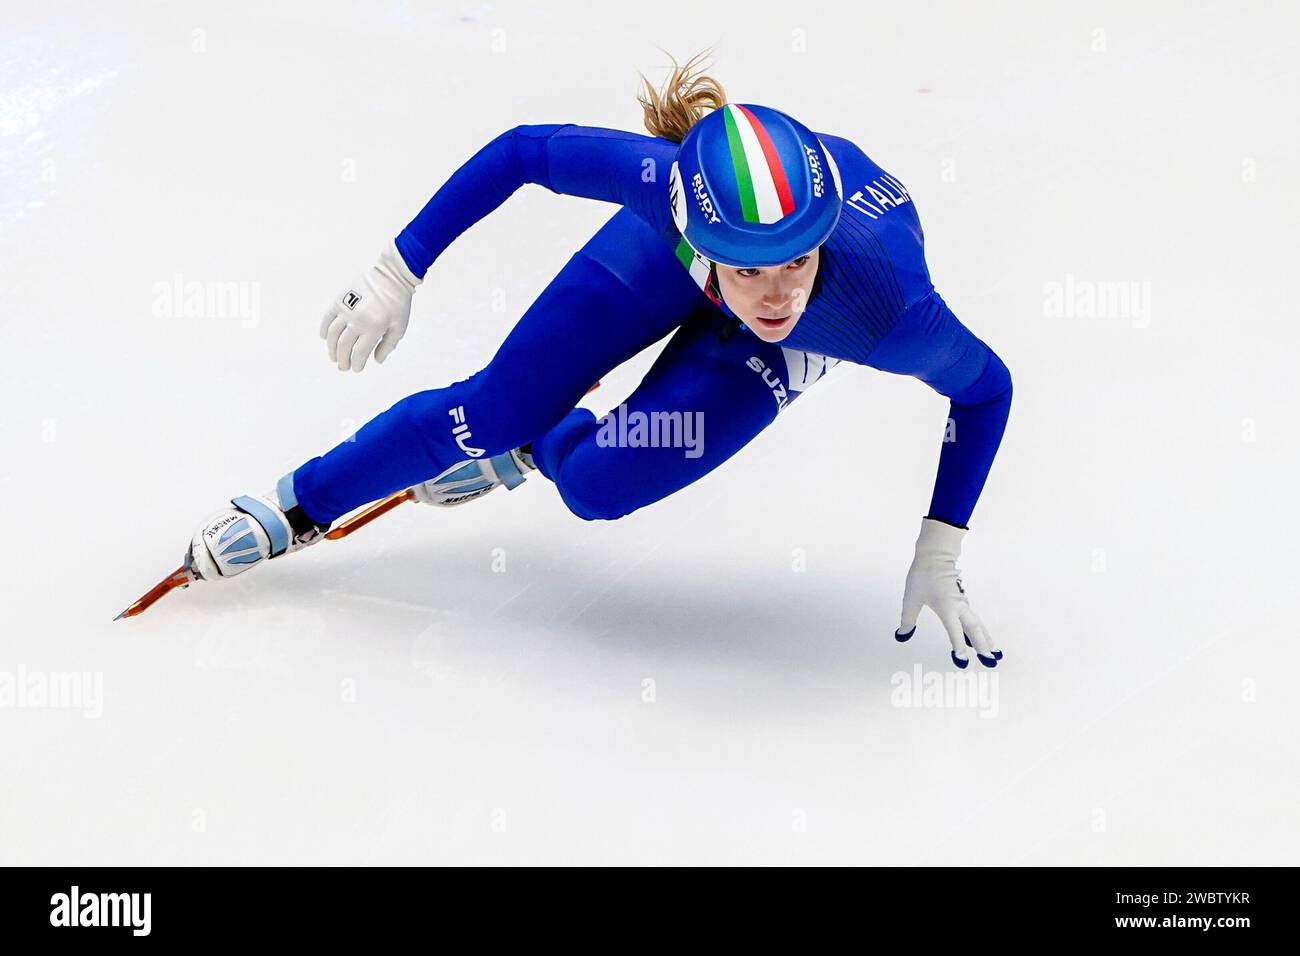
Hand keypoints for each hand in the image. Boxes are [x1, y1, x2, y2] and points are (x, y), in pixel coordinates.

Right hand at [320, 240, 420, 371]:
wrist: (390, 276)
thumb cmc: (398, 303)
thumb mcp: (399, 327)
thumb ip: (388, 345)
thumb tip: (377, 361)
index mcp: (373, 328)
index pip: (359, 353)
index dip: (356, 364)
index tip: (356, 369)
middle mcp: (357, 320)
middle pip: (344, 346)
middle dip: (342, 360)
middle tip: (343, 367)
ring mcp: (346, 310)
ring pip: (333, 335)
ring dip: (331, 348)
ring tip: (334, 357)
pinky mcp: (339, 300)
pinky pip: (327, 318)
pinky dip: (324, 329)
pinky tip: (323, 338)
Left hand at [894, 517, 1002, 667]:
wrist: (936, 556)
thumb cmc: (922, 576)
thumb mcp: (911, 598)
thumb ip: (907, 619)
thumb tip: (901, 636)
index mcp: (946, 607)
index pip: (954, 631)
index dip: (958, 647)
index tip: (962, 662)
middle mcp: (959, 607)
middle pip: (974, 629)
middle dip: (983, 647)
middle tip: (991, 663)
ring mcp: (963, 604)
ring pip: (977, 625)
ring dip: (986, 640)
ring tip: (995, 654)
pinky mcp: (963, 603)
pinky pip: (974, 620)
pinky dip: (980, 632)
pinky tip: (983, 640)